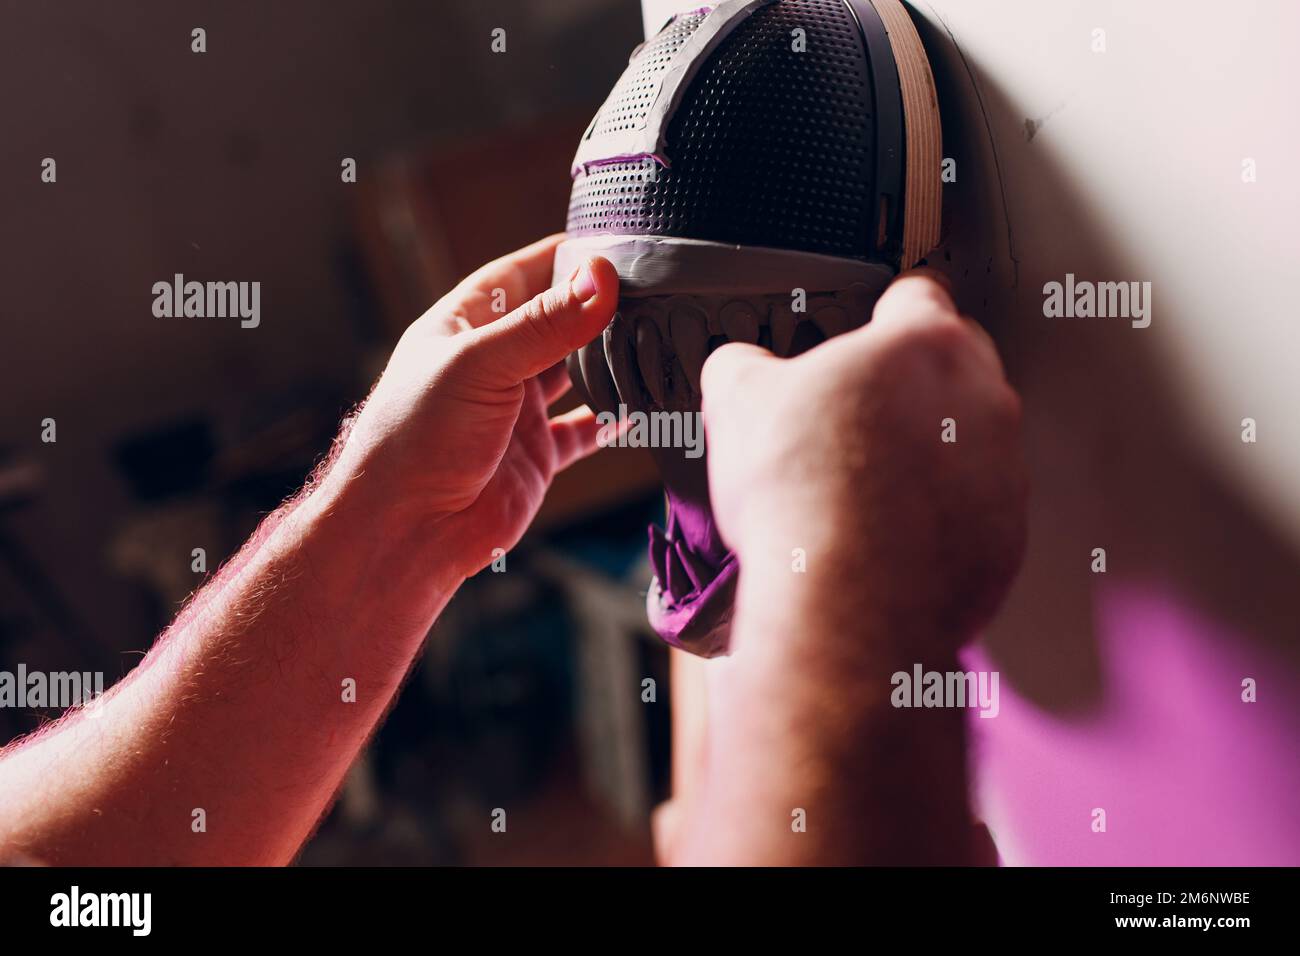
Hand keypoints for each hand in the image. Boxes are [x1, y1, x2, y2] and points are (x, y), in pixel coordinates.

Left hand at [323, 235, 618, 579]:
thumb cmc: (414, 438)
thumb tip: (601, 279)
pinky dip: (613, 419)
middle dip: (598, 307)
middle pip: (556, 321)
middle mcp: (493, 364)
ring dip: (609, 360)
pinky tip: (640, 405)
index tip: (617, 242)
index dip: (565, 257)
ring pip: (575, 373)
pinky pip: (584, 430)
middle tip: (652, 290)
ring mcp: (517, 411)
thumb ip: (545, 325)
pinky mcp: (537, 456)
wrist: (403, 531)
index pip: (522, 274)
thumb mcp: (480, 365)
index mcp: (465, 326)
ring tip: (654, 338)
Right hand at [658, 273, 1025, 864]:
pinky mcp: (1006, 540)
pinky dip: (941, 522)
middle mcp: (983, 401)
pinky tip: (887, 541)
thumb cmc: (801, 495)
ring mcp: (1005, 473)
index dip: (886, 311)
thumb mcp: (737, 402)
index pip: (918, 296)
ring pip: (971, 446)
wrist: (842, 602)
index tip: (874, 326)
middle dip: (912, 386)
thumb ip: (744, 366)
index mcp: (924, 345)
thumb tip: (740, 368)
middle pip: (957, 368)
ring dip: (929, 458)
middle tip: (857, 419)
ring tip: (866, 491)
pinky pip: (976, 515)